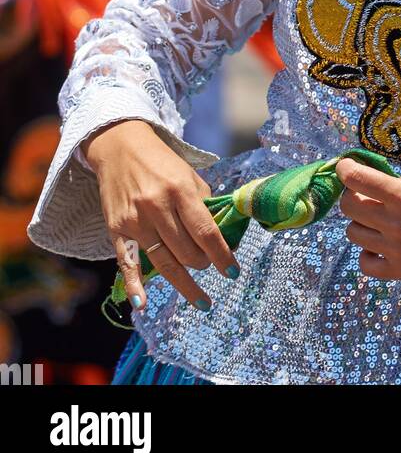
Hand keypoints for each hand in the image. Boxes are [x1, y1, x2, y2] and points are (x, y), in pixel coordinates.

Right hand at [84, 119, 239, 310]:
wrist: (120, 147)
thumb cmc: (161, 162)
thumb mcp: (188, 174)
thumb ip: (204, 202)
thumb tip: (221, 233)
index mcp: (179, 189)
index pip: (205, 231)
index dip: (222, 255)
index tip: (232, 271)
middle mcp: (156, 206)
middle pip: (186, 251)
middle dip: (203, 264)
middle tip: (209, 265)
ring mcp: (135, 220)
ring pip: (163, 262)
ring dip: (184, 284)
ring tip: (200, 298)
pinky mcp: (117, 230)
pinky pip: (127, 264)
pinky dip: (134, 286)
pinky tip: (141, 305)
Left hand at [335, 159, 400, 281]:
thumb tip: (380, 184)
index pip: (357, 179)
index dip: (346, 169)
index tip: (346, 167)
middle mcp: (396, 223)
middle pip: (348, 207)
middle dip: (353, 195)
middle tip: (366, 194)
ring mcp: (397, 250)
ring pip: (353, 233)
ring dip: (362, 223)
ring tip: (379, 220)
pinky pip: (364, 264)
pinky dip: (367, 253)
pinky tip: (380, 245)